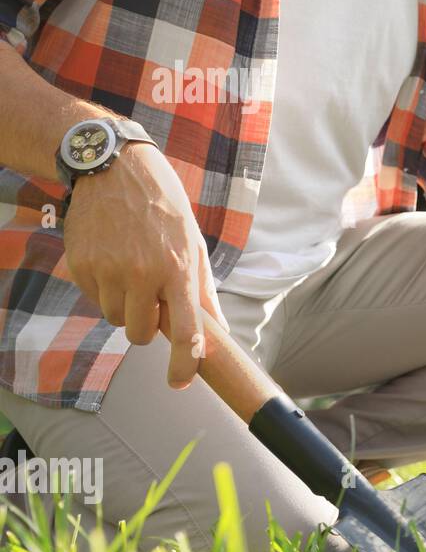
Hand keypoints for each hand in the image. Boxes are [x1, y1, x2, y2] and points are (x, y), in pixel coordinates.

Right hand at [63, 142, 227, 388]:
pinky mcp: (81, 266)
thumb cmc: (165, 210)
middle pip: (141, 334)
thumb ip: (203, 291)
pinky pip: (94, 299)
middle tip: (151, 297)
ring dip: (125, 305)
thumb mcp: (194, 244)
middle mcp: (142, 274)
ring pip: (116, 319)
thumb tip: (218, 331)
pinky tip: (112, 259)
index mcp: (178, 269)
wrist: (116, 170)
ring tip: (132, 269)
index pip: (185, 332)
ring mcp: (108, 271)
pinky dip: (104, 289)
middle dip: (148, 325)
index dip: (185, 363)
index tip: (180, 382)